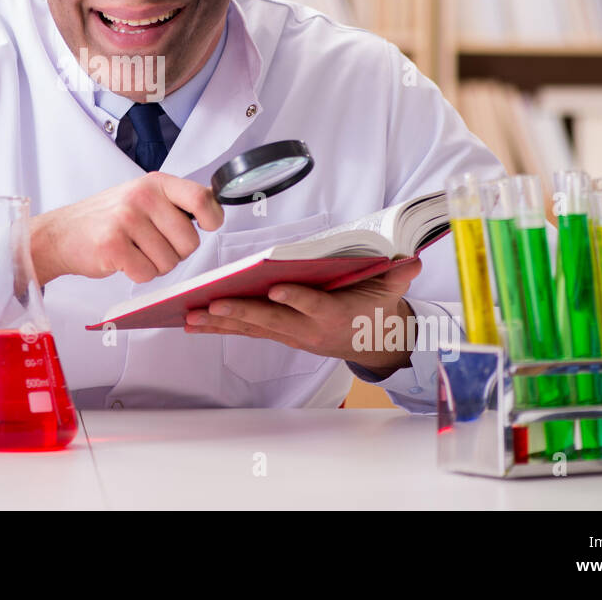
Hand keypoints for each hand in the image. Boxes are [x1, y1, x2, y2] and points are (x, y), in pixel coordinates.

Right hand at [30, 172, 224, 284]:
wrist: (61, 233)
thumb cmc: (106, 218)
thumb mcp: (141, 196)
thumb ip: (174, 202)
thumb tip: (214, 208)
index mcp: (154, 183)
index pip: (201, 198)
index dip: (212, 218)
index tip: (206, 226)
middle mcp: (142, 197)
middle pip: (189, 242)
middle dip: (175, 252)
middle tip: (150, 245)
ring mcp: (126, 220)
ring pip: (169, 262)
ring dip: (154, 265)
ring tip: (133, 251)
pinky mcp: (113, 245)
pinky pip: (146, 273)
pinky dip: (137, 274)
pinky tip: (122, 260)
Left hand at [183, 258, 423, 376]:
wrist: (375, 343)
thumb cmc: (377, 310)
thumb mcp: (391, 292)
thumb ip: (397, 275)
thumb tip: (410, 259)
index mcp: (334, 314)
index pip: (314, 305)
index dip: (297, 300)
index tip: (278, 290)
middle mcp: (308, 328)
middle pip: (271, 320)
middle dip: (241, 313)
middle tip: (213, 306)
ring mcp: (291, 334)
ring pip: (252, 328)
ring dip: (220, 322)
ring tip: (191, 316)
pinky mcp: (280, 334)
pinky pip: (247, 330)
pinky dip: (220, 325)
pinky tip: (195, 322)